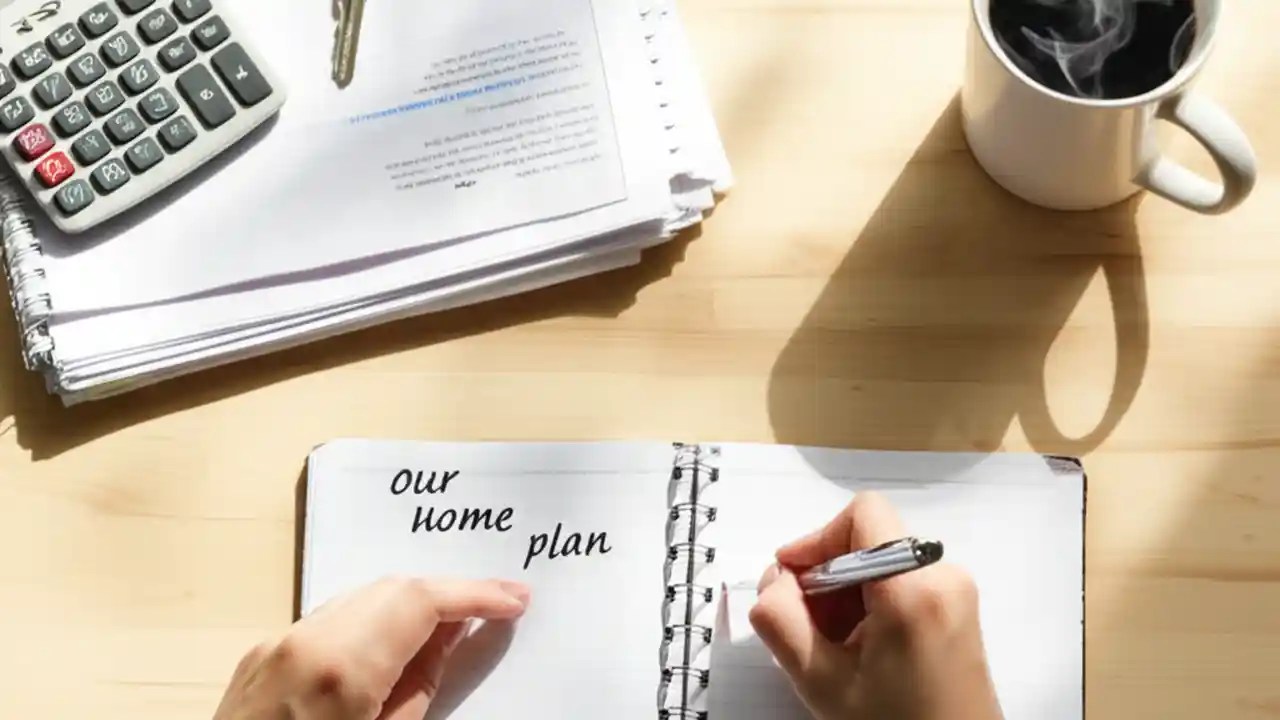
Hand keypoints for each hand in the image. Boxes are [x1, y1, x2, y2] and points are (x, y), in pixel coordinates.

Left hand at [213, 576, 529, 719]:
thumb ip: (421, 684)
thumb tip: (448, 635)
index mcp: (342, 671)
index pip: (422, 601)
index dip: (476, 594)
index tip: (514, 600)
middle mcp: (305, 643)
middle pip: (392, 588)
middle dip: (447, 592)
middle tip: (495, 606)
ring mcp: (276, 645)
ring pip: (359, 597)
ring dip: (409, 602)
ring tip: (453, 624)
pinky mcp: (260, 656)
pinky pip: (329, 620)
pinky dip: (371, 619)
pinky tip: (396, 640)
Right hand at [749, 492, 1003, 719]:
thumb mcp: (819, 680)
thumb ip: (779, 618)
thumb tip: (776, 579)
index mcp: (915, 587)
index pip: (862, 514)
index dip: (817, 539)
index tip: (791, 580)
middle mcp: (945, 576)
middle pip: (867, 541)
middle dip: (827, 577)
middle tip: (807, 628)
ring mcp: (958, 593)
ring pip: (882, 563)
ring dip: (845, 594)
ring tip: (833, 646)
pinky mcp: (960, 610)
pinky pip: (903, 582)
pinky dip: (870, 604)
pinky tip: (859, 649)